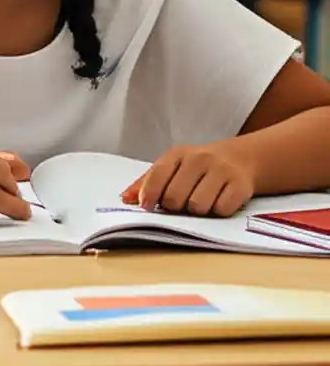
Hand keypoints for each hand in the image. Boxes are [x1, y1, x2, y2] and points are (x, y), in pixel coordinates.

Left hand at [120, 144, 255, 216]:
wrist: (241, 158)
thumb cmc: (197, 168)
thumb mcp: (171, 167)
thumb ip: (147, 182)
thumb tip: (125, 199)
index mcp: (177, 154)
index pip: (157, 175)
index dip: (149, 194)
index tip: (146, 206)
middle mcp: (200, 159)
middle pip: (174, 197)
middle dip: (174, 206)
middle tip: (180, 203)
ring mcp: (222, 171)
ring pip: (197, 206)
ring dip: (197, 211)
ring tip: (200, 202)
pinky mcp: (241, 185)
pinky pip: (221, 209)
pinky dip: (218, 211)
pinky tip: (218, 202)